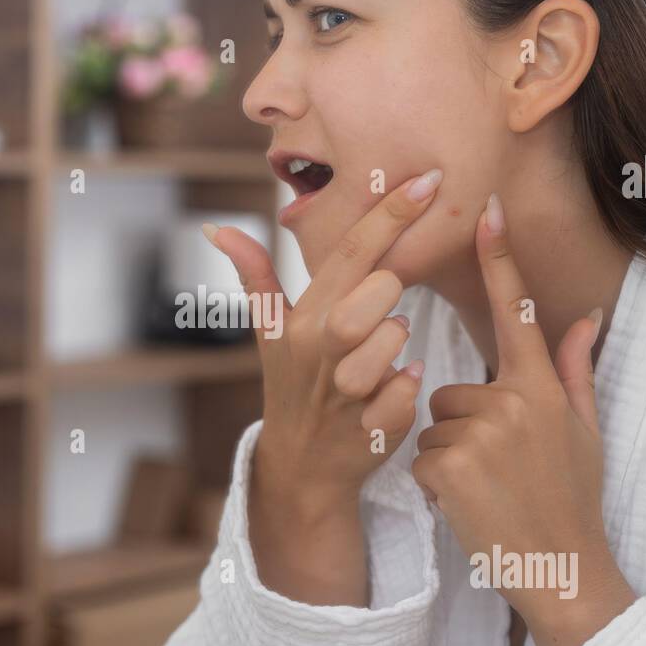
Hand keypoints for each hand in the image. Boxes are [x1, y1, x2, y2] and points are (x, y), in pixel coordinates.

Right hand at [206, 168, 442, 519]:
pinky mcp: (374, 426)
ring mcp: (346, 391)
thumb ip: (255, 275)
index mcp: (303, 319)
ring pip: (396, 339)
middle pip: (379, 292)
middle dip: (388, 296)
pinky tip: (391, 392)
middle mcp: (321, 351)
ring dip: (397, 346)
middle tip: (377, 315)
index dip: (390, 212)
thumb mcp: (270, 332)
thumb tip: (217, 228)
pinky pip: (410, 389)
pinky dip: (408, 388)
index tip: (428, 179)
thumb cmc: (293, 386)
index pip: (350, 252)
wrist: (302, 466)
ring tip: (378, 361)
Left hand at [412, 193, 635, 645]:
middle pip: (450, 389)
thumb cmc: (571, 497)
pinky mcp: (448, 464)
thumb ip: (573, 371)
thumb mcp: (582, 432)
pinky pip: (420, 455)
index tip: (486, 212)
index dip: (499, 261)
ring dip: (448, 454)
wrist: (560, 566)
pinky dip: (436, 482)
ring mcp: (479, 433)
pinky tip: (469, 502)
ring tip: (485, 486)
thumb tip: (585, 319)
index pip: (515, 313)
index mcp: (541, 389)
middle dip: (461, 425)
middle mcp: (511, 402)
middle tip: (497, 467)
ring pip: (432, 424)